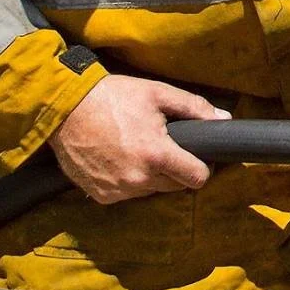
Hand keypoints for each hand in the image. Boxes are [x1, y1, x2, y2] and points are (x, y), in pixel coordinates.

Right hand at [48, 75, 228, 204]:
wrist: (65, 109)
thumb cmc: (113, 98)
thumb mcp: (158, 93)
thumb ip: (195, 108)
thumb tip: (224, 119)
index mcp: (156, 155)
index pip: (196, 178)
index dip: (202, 167)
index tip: (199, 157)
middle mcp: (138, 179)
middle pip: (175, 185)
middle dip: (176, 169)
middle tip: (165, 146)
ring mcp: (117, 190)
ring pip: (151, 190)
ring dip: (152, 176)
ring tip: (140, 149)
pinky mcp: (100, 195)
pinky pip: (127, 194)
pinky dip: (129, 181)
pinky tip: (121, 159)